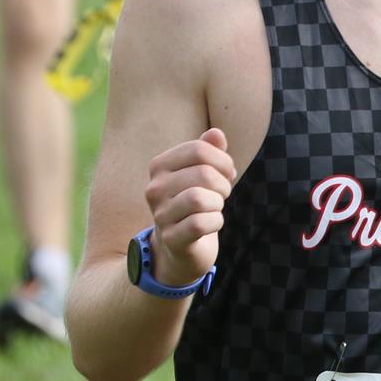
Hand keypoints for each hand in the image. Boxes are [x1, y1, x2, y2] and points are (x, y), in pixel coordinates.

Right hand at [143, 128, 234, 287]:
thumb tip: (216, 134)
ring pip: (199, 198)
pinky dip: (215, 222)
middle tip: (222, 194)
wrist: (181, 247)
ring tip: (215, 208)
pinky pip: (200, 224)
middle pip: (203, 173)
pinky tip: (212, 224)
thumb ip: (208, 151)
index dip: (222, 161)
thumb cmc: (194, 203)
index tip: (227, 174)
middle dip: (223, 184)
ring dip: (218, 203)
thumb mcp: (201, 173)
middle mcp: (154, 188)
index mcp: (159, 166)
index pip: (199, 149)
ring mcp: (160, 215)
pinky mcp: (171, 238)